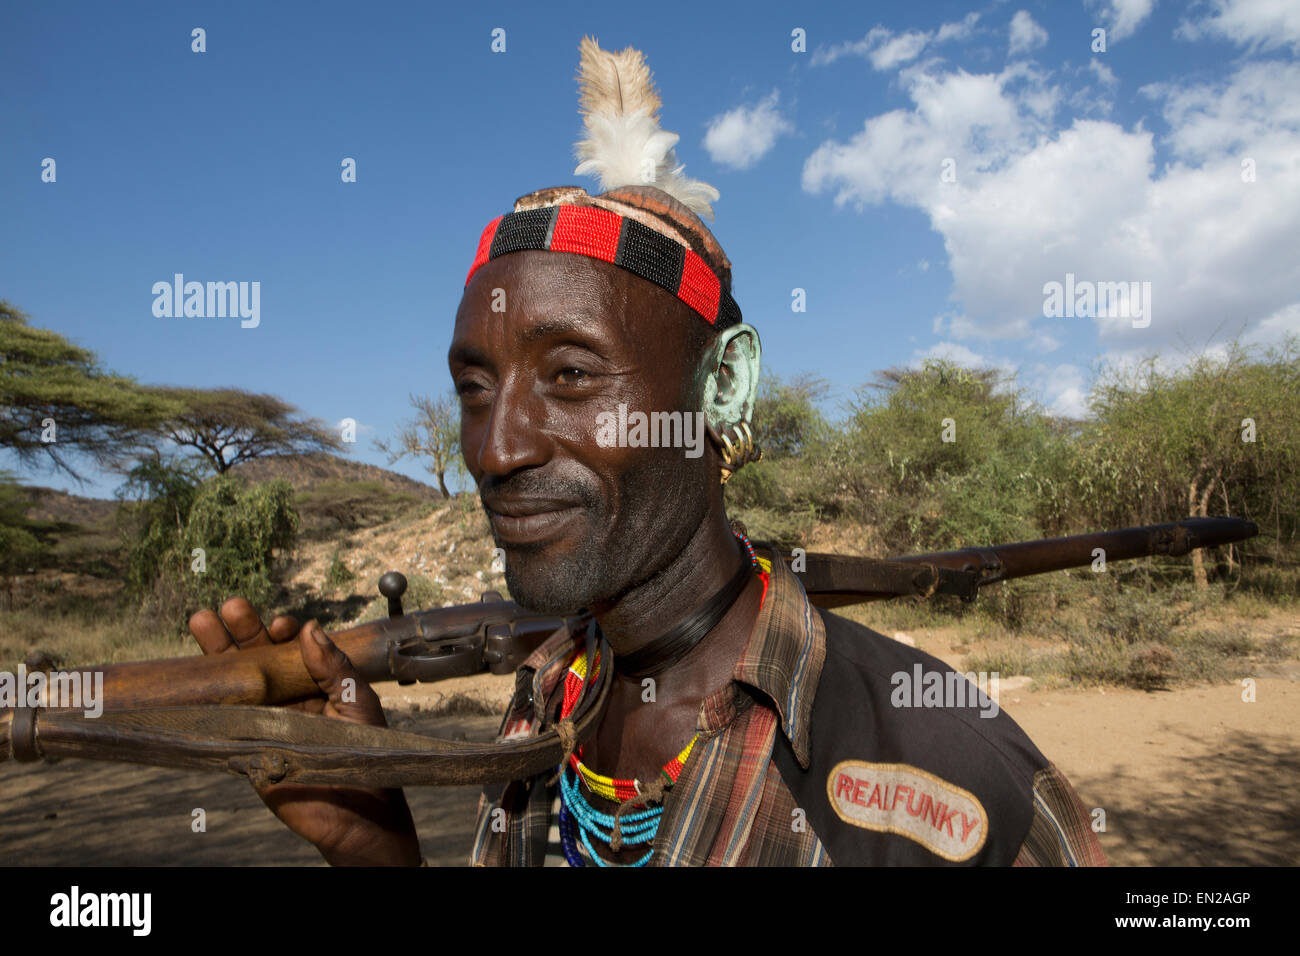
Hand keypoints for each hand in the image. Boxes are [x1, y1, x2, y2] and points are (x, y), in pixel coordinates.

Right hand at [188, 598, 422, 865]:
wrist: (354, 811)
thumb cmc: (365, 752)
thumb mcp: (357, 701)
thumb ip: (334, 666)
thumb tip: (310, 627)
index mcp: (313, 682)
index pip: (288, 648)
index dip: (279, 633)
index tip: (279, 624)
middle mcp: (284, 697)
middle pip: (254, 658)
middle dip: (240, 632)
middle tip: (228, 608)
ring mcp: (261, 720)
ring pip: (232, 682)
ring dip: (215, 656)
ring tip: (200, 622)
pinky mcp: (243, 746)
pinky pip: (220, 719)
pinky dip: (203, 697)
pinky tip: (189, 677)